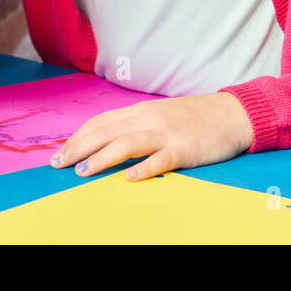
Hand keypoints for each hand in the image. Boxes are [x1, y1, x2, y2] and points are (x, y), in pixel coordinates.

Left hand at [49, 91, 254, 181]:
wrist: (232, 113)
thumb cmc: (193, 118)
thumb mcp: (158, 115)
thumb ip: (134, 125)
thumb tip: (104, 140)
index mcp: (140, 111)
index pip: (100, 122)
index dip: (77, 137)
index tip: (60, 152)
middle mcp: (148, 118)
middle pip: (106, 131)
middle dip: (79, 148)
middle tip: (58, 165)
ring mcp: (166, 133)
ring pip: (127, 143)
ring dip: (102, 157)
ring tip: (84, 172)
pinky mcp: (184, 149)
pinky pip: (161, 159)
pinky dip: (144, 168)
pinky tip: (130, 179)